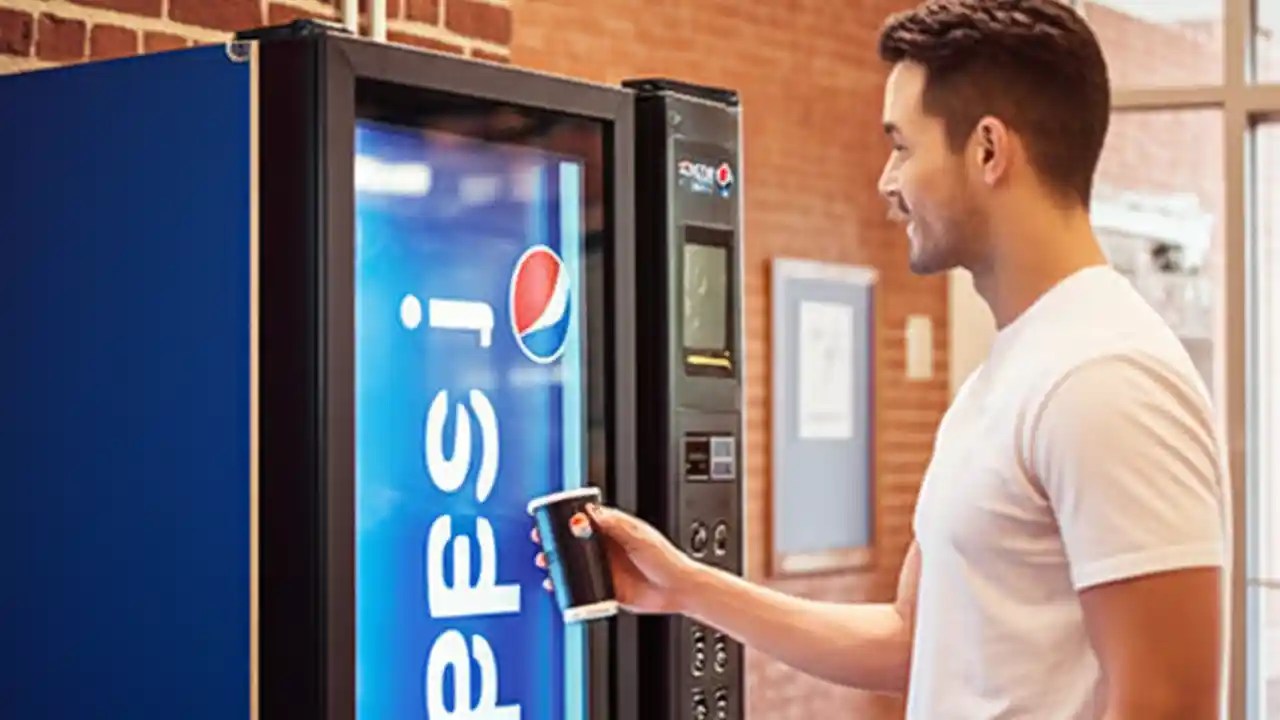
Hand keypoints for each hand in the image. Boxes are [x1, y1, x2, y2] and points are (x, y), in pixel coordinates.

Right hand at [532, 504, 698, 614]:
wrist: (678, 589)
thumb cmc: (665, 558)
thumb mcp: (638, 535)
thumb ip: (614, 524)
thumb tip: (588, 512)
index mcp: (612, 530)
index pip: (582, 520)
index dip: (562, 520)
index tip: (546, 519)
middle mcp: (606, 549)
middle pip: (572, 543)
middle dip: (553, 543)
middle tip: (541, 543)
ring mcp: (604, 570)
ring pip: (573, 566)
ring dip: (556, 565)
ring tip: (545, 564)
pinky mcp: (605, 590)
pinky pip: (580, 589)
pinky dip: (566, 588)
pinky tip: (557, 586)